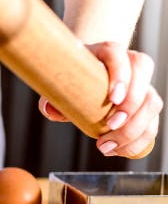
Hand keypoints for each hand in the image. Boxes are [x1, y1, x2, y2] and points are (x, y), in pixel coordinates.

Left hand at [38, 42, 162, 157]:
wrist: (89, 77)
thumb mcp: (61, 84)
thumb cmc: (75, 79)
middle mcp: (131, 65)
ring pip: (152, 103)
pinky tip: (118, 150)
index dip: (121, 75)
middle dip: (130, 107)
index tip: (113, 98)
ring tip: (108, 144)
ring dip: (135, 128)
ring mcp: (143, 85)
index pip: (119, 55)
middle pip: (143, 80)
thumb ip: (53, 97)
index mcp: (107, 53)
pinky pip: (152, 123)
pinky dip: (138, 140)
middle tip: (110, 127)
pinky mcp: (147, 105)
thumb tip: (50, 110)